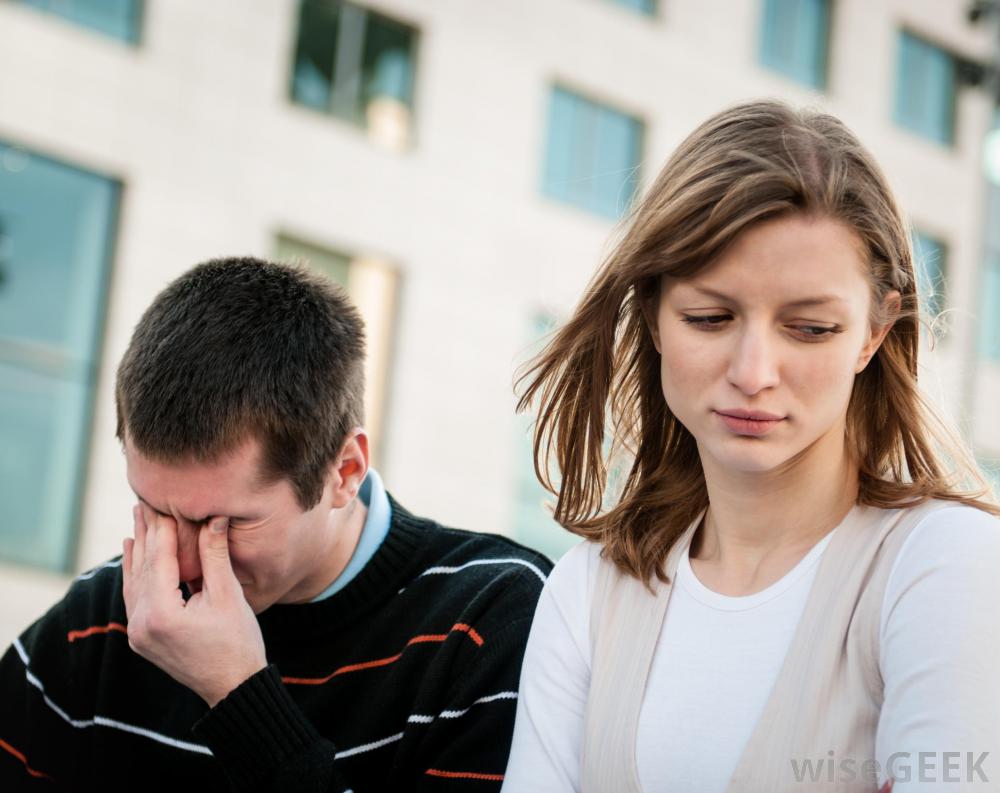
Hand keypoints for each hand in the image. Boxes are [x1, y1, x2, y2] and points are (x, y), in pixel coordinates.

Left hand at [122, 504, 266, 706]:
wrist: (233, 686)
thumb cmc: (238, 642)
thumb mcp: (228, 594)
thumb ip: (215, 554)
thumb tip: (214, 517)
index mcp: (161, 613)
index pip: (160, 558)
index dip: (163, 527)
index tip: (163, 500)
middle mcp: (141, 623)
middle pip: (142, 567)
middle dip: (146, 534)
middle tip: (144, 502)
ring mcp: (138, 633)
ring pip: (134, 581)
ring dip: (137, 550)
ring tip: (136, 521)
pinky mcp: (142, 637)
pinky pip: (134, 597)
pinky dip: (135, 573)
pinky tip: (132, 554)